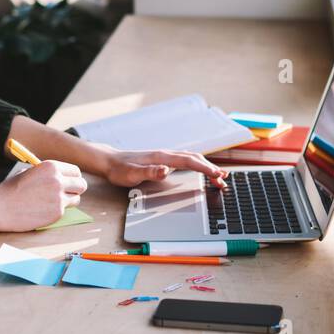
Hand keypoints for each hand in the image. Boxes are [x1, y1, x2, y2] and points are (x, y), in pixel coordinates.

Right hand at [0, 160, 87, 231]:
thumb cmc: (11, 189)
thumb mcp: (30, 173)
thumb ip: (47, 174)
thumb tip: (63, 178)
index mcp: (51, 166)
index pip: (75, 171)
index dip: (72, 178)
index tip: (67, 183)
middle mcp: (58, 180)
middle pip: (81, 184)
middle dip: (75, 190)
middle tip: (66, 194)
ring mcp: (59, 197)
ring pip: (76, 199)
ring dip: (68, 201)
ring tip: (51, 203)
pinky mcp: (57, 212)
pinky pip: (66, 211)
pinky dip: (57, 212)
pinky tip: (43, 211)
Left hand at [98, 147, 228, 188]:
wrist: (110, 161)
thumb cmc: (120, 169)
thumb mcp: (132, 174)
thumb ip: (149, 172)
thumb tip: (166, 170)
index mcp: (162, 157)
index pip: (189, 161)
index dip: (205, 168)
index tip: (217, 175)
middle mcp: (166, 154)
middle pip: (194, 158)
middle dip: (210, 168)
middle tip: (223, 179)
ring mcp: (165, 157)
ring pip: (191, 158)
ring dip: (206, 166)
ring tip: (218, 176)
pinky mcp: (163, 160)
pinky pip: (185, 161)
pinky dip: (197, 165)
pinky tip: (199, 170)